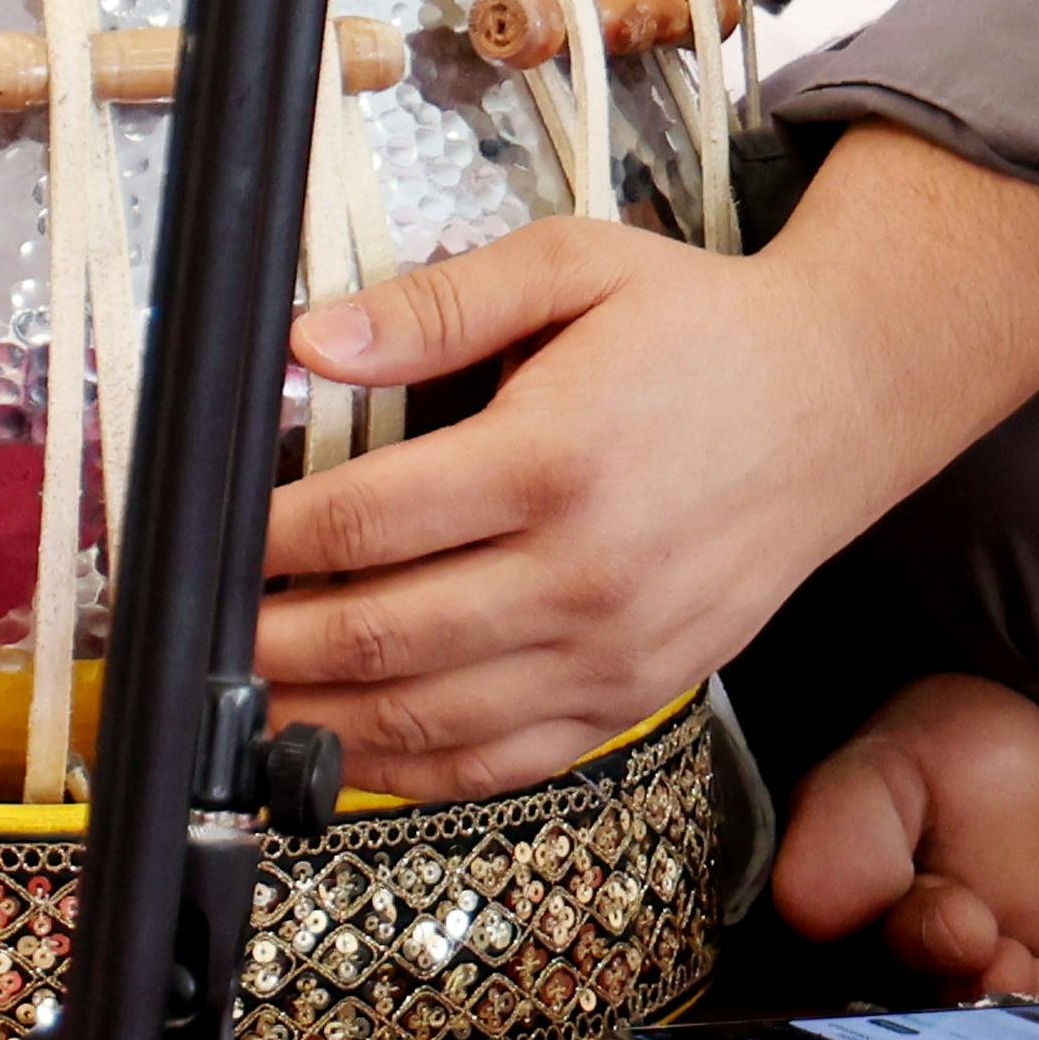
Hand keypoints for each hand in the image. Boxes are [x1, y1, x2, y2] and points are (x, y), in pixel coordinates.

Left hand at [244, 126, 1038, 802]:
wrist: (843, 401)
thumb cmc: (699, 330)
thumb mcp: (570, 268)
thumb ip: (433, 306)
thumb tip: (310, 342)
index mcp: (553, 460)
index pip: (367, 523)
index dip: (267, 541)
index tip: (205, 538)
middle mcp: (584, 573)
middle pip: (385, 637)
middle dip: (269, 643)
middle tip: (194, 634)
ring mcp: (614, 651)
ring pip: (435, 721)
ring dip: (322, 721)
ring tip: (241, 700)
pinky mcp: (637, 694)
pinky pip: (509, 762)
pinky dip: (417, 771)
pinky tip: (348, 750)